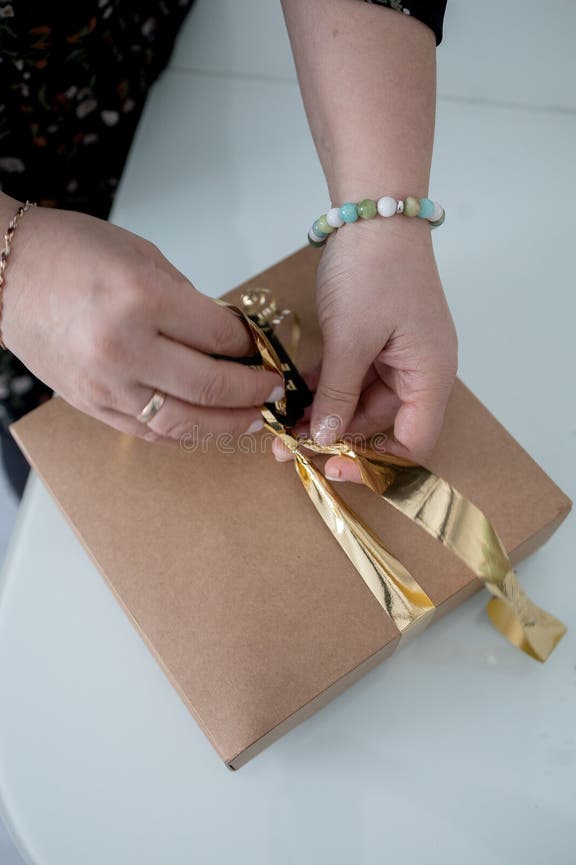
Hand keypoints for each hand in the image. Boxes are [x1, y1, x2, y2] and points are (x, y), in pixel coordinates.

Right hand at [1, 199, 282, 441]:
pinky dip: (185, 433)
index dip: (250, 346)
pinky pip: (149, 431)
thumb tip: (227, 337)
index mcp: (141, 299)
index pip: (219, 337)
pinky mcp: (90, 404)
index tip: (263, 349)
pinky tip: (208, 427)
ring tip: (253, 419)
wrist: (2, 272)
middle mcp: (125, 348)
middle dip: (252, 392)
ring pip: (183, 422)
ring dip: (227, 424)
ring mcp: (105, 384)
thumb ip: (189, 301)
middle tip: (274, 390)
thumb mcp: (142, 257)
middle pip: (209, 386)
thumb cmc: (69, 252)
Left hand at [272, 217, 457, 480]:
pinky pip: (350, 379)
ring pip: (359, 404)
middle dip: (335, 439)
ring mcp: (396, 357)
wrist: (372, 211)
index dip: (375, 465)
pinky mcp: (374, 342)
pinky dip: (324, 389)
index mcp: (430, 377)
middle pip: (380, 426)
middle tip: (287, 448)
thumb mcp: (352, 339)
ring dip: (323, 416)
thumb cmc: (373, 272)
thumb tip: (323, 439)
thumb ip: (338, 395)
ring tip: (280, 428)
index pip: (414, 444)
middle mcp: (419, 373)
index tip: (331, 468)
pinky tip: (291, 399)